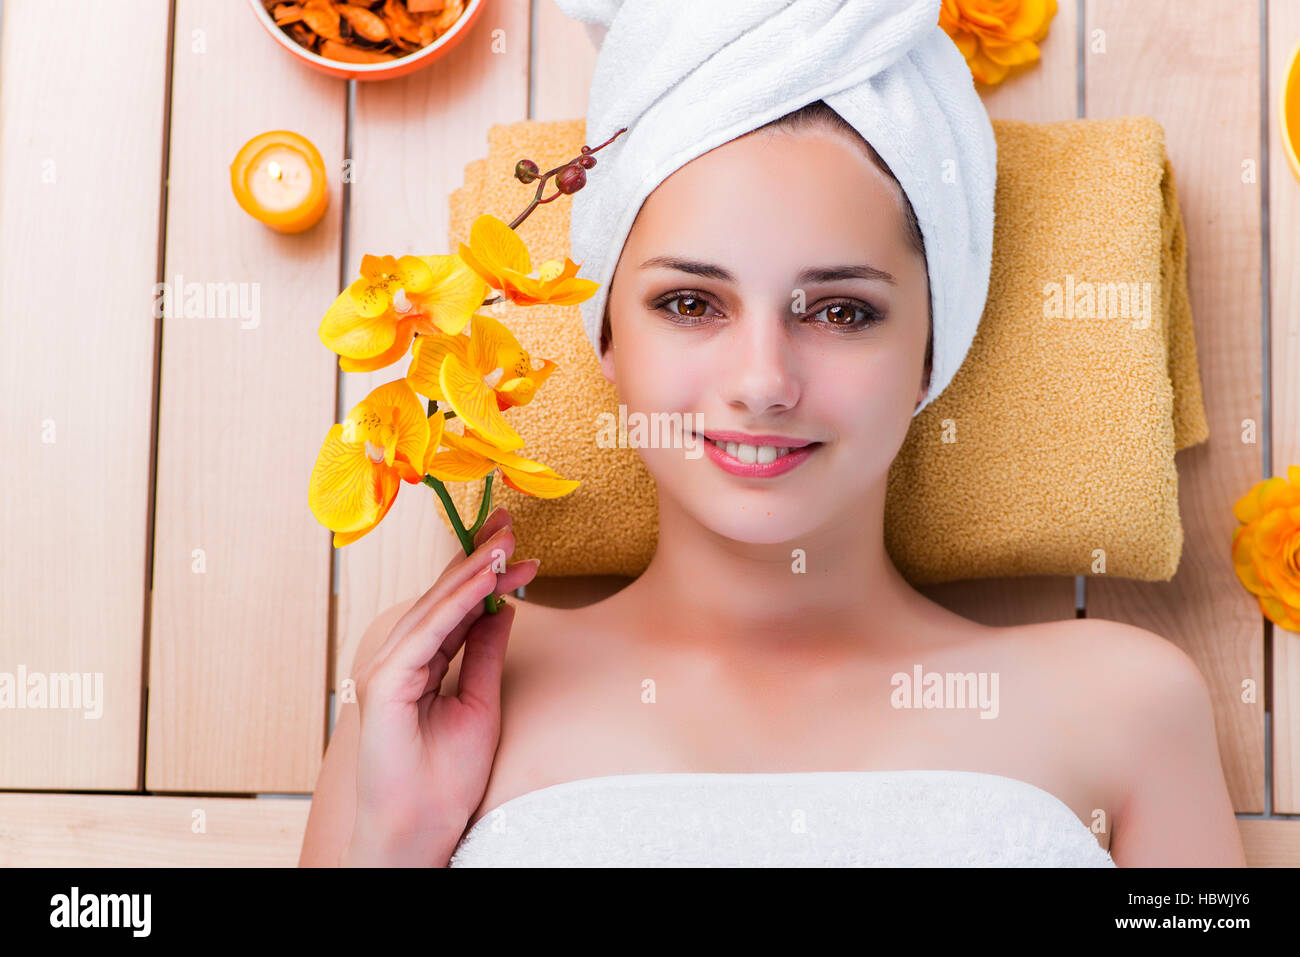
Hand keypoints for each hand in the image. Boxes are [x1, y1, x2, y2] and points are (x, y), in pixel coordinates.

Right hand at [344, 507, 538, 865]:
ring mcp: (387, 668)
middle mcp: (399, 658)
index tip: (519, 547)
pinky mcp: (385, 683)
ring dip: (475, 572)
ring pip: (436, 607)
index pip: (456, 607)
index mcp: (421, 663)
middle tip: (512, 523)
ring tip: (509, 542)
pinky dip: (460, 603)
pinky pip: (430, 632)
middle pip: (443, 597)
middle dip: (479, 558)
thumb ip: (486, 654)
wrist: (418, 830)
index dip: (486, 574)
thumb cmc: (444, 780)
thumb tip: (505, 609)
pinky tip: (488, 579)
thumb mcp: (480, 702)